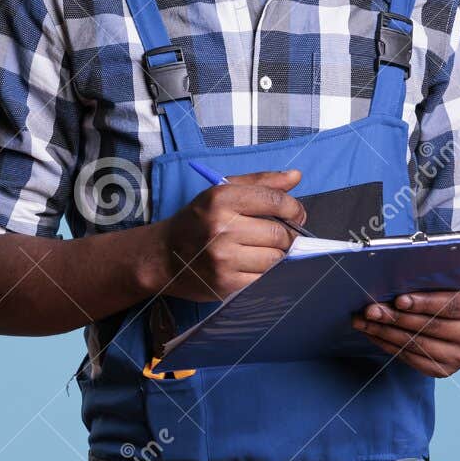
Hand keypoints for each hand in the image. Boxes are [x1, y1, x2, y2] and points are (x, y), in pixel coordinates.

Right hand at [154, 169, 307, 302]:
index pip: (275, 201)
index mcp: (221, 199)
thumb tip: (296, 176)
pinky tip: (254, 265)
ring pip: (276, 259)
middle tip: (281, 236)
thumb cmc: (197, 221)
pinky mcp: (226, 284)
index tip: (296, 214)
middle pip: (280, 234)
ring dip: (278, 256)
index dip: (294, 208)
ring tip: (263, 250)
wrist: (163, 256)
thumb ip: (261, 183)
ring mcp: (223, 258)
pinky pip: (264, 279)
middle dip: (288, 236)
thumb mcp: (222, 193)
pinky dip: (266, 273)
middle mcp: (221, 227)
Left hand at [351, 271, 459, 377]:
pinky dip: (391, 347)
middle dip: (396, 318)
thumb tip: (398, 272)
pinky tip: (375, 335)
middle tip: (370, 310)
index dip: (424, 303)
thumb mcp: (455, 273)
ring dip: (386, 334)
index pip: (451, 305)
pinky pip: (414, 360)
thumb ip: (436, 273)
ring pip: (419, 346)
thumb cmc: (458, 285)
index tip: (399, 300)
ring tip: (364, 322)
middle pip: (431, 327)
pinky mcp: (447, 369)